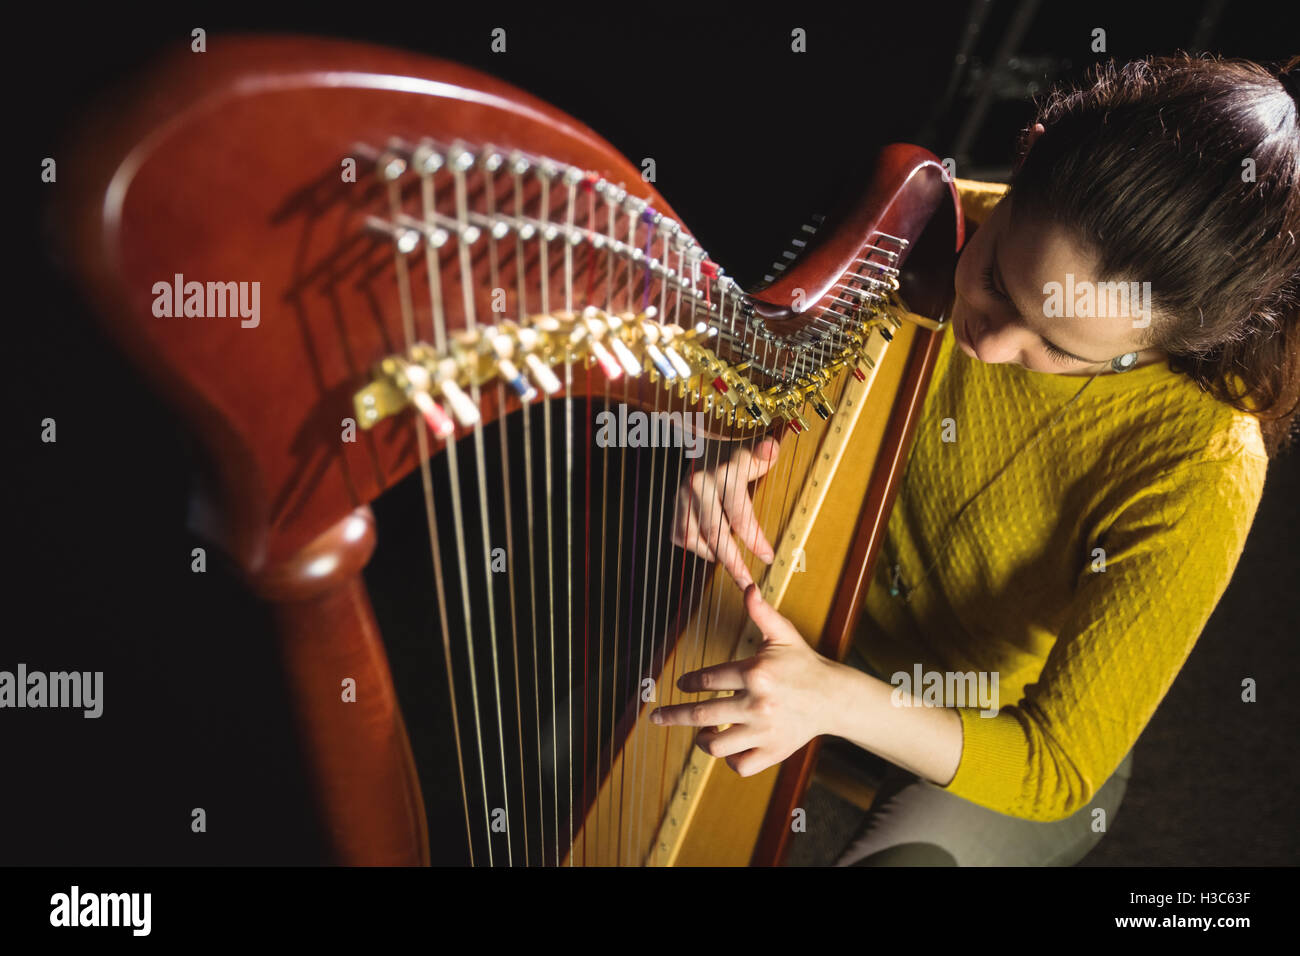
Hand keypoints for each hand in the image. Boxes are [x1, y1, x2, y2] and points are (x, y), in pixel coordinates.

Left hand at [650, 584, 842, 776]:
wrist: (833, 697)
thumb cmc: (803, 663)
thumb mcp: (784, 634)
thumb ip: (761, 612)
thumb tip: (747, 586)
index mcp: (756, 673)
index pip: (707, 680)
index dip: (687, 682)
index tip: (679, 684)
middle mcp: (758, 704)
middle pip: (702, 714)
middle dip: (673, 714)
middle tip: (656, 716)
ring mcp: (765, 732)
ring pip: (717, 746)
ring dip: (701, 739)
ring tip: (702, 731)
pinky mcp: (774, 752)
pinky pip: (740, 765)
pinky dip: (729, 760)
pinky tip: (728, 746)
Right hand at [671, 437, 779, 588]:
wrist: (701, 442)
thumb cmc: (732, 451)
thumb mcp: (751, 450)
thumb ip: (764, 453)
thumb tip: (771, 448)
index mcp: (723, 472)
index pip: (739, 514)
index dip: (754, 540)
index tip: (767, 557)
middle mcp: (699, 485)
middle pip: (715, 532)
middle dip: (733, 562)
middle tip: (746, 581)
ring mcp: (683, 495)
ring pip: (694, 538)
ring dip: (713, 555)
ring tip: (732, 565)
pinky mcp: (673, 503)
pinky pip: (680, 535)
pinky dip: (696, 547)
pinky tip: (712, 549)